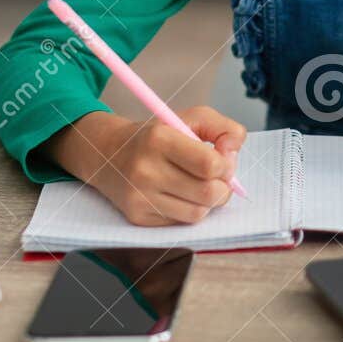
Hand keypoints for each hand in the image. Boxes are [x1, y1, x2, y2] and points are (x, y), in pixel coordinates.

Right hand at [44, 107, 246, 226]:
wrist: (108, 154)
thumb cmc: (158, 136)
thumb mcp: (191, 118)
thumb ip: (223, 128)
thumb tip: (234, 152)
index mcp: (159, 139)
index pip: (210, 164)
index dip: (226, 166)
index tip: (222, 161)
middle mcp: (145, 169)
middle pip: (208, 194)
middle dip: (222, 188)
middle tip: (216, 178)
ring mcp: (139, 197)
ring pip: (197, 213)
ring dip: (207, 202)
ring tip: (198, 186)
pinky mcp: (137, 217)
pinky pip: (180, 223)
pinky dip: (188, 211)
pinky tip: (179, 195)